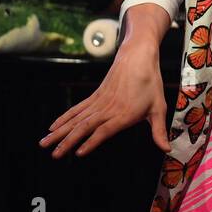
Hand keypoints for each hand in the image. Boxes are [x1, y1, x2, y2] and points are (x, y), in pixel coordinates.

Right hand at [39, 41, 170, 157]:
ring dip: (60, 132)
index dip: (91, 142)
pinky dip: (63, 118)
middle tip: (53, 154)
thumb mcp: (159, 107)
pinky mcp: (94, 96)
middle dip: (67, 141)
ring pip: (76, 119)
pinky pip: (76, 110)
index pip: (104, 131)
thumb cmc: (150, 83)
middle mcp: (107, 109)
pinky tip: (53, 127)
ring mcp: (99, 102)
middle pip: (84, 127)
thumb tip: (167, 149)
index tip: (78, 153)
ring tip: (44, 143)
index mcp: (123, 114)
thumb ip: (158, 130)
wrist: (137, 56)